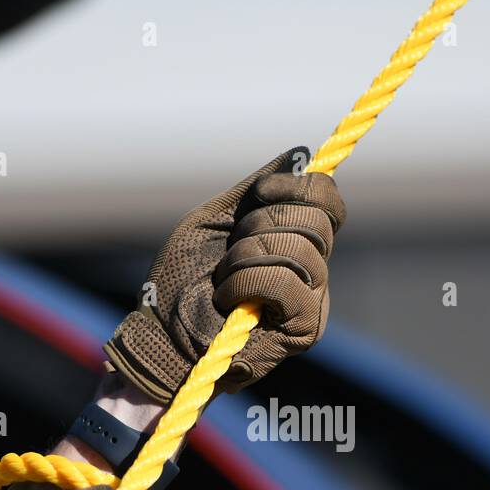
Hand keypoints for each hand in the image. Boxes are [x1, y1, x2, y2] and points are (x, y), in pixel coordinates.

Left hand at [104, 146, 346, 402]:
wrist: (161, 335)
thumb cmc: (183, 280)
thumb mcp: (215, 219)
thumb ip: (255, 188)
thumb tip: (301, 155)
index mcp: (298, 243)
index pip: (328, 203)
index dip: (300, 186)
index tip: (259, 193)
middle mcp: (315, 273)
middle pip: (318, 220)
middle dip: (262, 223)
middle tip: (231, 250)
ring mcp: (314, 303)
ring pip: (300, 250)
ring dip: (245, 256)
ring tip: (224, 279)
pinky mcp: (304, 329)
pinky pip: (287, 282)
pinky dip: (246, 282)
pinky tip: (227, 298)